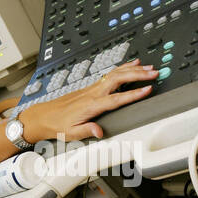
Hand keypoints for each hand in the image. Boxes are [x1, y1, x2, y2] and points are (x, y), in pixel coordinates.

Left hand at [21, 60, 158, 143]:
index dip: (133, 94)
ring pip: (116, 74)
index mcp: (91, 105)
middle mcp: (93, 93)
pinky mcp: (91, 87)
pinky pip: (110, 74)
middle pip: (119, 79)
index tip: (147, 89)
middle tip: (154, 73)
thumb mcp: (71, 133)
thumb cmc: (57, 125)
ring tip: (149, 67)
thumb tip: (99, 132)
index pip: (117, 98)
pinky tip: (131, 64)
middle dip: (138, 75)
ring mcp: (92, 88)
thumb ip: (87, 131)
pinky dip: (123, 68)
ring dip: (133, 69)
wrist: (44, 115)